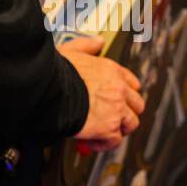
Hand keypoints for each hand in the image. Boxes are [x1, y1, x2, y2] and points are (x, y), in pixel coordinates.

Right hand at [58, 36, 143, 152]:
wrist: (50, 90)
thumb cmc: (55, 72)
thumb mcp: (70, 51)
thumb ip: (86, 46)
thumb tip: (97, 42)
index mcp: (110, 69)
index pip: (131, 82)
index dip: (125, 93)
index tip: (119, 99)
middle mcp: (118, 89)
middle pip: (136, 104)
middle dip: (126, 112)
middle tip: (112, 117)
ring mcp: (116, 109)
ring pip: (130, 123)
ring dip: (118, 129)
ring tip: (102, 132)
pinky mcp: (109, 128)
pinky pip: (115, 140)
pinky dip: (104, 143)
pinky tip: (91, 142)